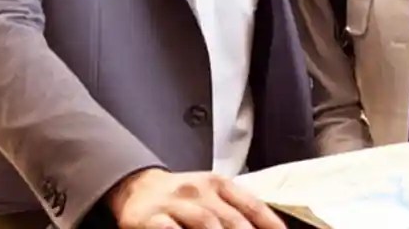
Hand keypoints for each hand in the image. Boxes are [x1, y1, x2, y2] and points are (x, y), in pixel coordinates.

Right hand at [107, 168, 284, 228]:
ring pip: (205, 223)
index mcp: (220, 185)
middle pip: (230, 220)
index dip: (270, 225)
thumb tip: (268, 227)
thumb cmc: (183, 196)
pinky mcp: (150, 218)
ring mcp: (175, 204)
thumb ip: (237, 209)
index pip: (252, 206)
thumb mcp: (212, 193)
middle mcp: (200, 191)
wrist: (137, 186)